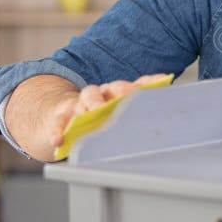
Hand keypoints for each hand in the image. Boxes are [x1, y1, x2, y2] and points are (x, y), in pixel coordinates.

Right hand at [48, 73, 168, 148]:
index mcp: (118, 93)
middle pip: (113, 88)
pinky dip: (59, 131)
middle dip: (123, 90)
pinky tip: (59, 140)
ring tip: (95, 111)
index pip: (136, 85)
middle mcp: (102, 94)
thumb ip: (136, 115)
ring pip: (87, 99)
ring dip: (92, 104)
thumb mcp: (116, 117)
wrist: (62, 118)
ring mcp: (80, 104)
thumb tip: (160, 109)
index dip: (148, 83)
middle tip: (128, 94)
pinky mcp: (61, 117)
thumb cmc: (98, 119)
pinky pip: (59, 123)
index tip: (162, 81)